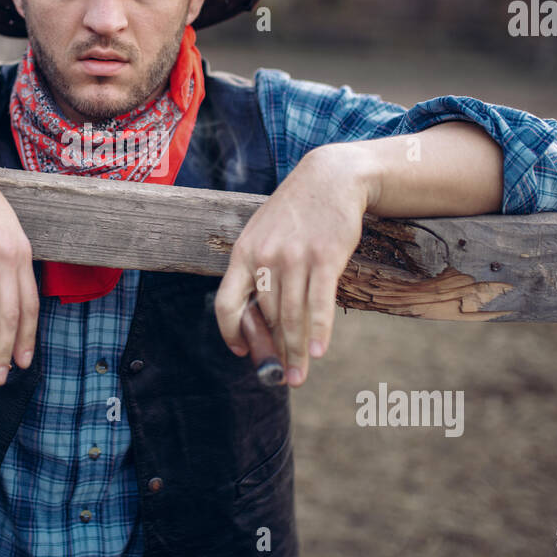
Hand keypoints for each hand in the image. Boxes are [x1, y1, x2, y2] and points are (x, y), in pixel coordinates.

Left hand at [214, 143, 376, 386]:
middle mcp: (264, 257)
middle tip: (282, 378)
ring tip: (299, 375)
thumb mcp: (263, 234)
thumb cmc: (296, 213)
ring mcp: (294, 257)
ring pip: (290, 316)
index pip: (226, 303)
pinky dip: (318, 332)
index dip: (231, 333)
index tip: (243, 352)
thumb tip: (258, 317)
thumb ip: (257, 270)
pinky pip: (319, 304)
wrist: (329, 178)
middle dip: (273, 352)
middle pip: (264, 317)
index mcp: (243, 253)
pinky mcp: (325, 257)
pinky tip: (318, 352)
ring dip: (295, 351)